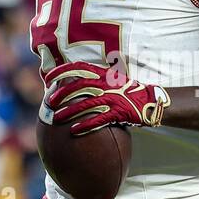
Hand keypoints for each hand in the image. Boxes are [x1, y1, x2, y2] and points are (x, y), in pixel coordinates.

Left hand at [44, 61, 169, 134]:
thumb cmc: (127, 91)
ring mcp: (113, 98)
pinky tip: (74, 130)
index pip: (79, 68)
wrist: (150, 101)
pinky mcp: (119, 113)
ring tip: (57, 118)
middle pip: (80, 87)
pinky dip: (85, 125)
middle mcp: (107, 84)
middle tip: (50, 101)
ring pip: (86, 105)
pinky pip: (99, 120)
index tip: (48, 77)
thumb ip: (95, 79)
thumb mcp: (112, 80)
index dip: (62, 71)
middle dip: (63, 94)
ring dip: (70, 112)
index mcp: (104, 74)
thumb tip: (72, 81)